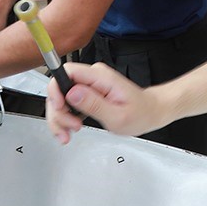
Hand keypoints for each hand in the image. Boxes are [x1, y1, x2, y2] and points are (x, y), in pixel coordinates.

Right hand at [45, 60, 162, 144]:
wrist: (150, 112)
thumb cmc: (140, 113)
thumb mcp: (118, 116)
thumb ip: (94, 104)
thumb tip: (73, 93)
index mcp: (101, 77)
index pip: (67, 71)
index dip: (56, 90)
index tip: (60, 108)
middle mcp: (93, 76)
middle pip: (59, 87)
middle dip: (58, 111)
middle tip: (70, 128)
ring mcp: (89, 84)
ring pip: (60, 97)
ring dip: (60, 117)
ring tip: (69, 133)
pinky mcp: (87, 92)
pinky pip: (67, 102)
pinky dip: (65, 117)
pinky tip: (70, 129)